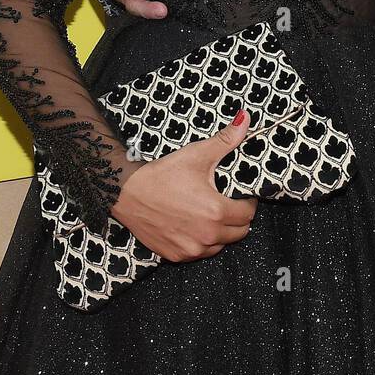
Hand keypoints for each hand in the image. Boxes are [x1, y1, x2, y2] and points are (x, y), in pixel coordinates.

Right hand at [111, 110, 257, 261]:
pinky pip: (199, 254)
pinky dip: (201, 243)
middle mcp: (206, 236)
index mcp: (216, 212)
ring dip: (221, 233)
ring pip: (220, 246)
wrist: (126, 192)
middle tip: (227, 203)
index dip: (248, 202)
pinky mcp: (175, 256)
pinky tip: (193, 226)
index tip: (240, 194)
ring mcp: (190, 249)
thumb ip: (226, 140)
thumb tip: (246, 119)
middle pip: (239, 233)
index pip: (248, 214)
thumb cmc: (163, 173)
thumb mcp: (197, 154)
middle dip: (237, 218)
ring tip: (210, 214)